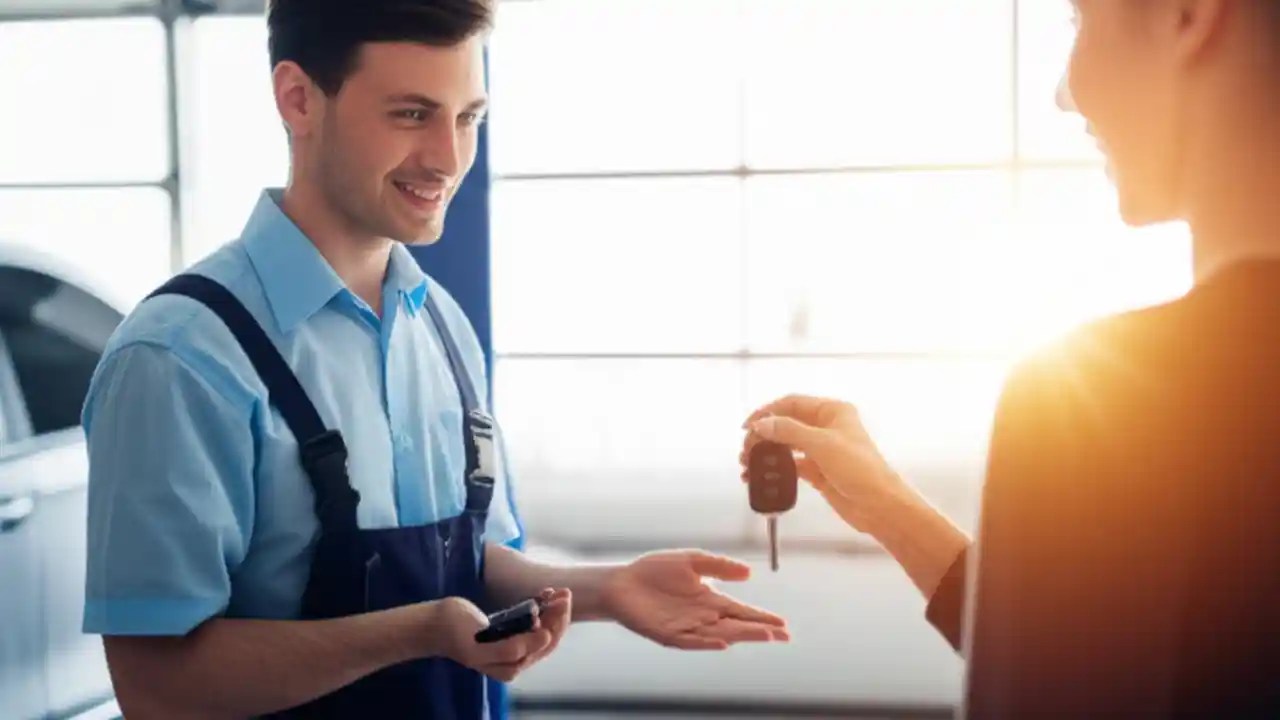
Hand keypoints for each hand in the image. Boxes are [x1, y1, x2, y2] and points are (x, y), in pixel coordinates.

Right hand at [431, 590, 569, 682]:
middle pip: (548, 637)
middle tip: (565, 592)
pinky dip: (541, 608)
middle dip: (559, 614)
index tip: (561, 601)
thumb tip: (544, 638)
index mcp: (511, 666)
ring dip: (553, 610)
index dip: (557, 622)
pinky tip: (545, 594)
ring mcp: (513, 646)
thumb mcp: (481, 643)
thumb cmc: (455, 631)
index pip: (545, 644)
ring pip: (543, 629)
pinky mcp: (508, 633)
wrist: (434, 624)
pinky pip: (532, 623)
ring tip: (559, 591)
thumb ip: (512, 646)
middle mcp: (516, 660)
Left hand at [601, 550, 790, 650]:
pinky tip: (724, 641)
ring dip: (741, 636)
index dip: (762, 618)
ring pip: (720, 634)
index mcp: (710, 600)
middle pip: (737, 625)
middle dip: (759, 630)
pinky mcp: (668, 634)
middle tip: (782, 635)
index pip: (742, 611)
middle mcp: (702, 617)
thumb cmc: (655, 571)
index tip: (783, 624)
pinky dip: (708, 642)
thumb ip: (719, 566)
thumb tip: (748, 574)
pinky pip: (691, 641)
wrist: (622, 582)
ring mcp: (687, 627)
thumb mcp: (692, 561)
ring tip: (763, 636)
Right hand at [740, 394, 910, 535]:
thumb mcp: (822, 444)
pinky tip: (762, 476)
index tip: (748, 426)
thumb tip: (761, 424)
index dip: (768, 412)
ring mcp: (823, 450)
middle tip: (746, 450)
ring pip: (787, 445)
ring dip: (767, 453)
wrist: (880, 506)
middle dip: (764, 435)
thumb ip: (789, 431)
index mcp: (833, 411)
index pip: (792, 403)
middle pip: (787, 424)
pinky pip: (792, 465)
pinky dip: (776, 469)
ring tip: (748, 464)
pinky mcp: (819, 471)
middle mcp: (827, 427)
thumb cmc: (859, 469)